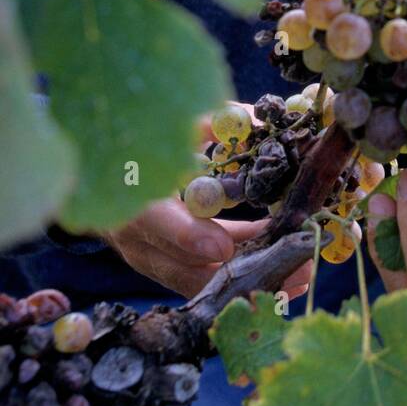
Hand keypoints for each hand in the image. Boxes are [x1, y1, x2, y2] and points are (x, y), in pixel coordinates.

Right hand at [98, 103, 311, 301]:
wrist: (107, 174)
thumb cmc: (144, 143)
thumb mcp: (172, 125)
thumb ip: (212, 123)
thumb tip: (257, 121)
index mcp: (131, 193)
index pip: (154, 221)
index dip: (186, 237)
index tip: (223, 247)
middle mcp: (137, 236)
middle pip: (183, 267)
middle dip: (239, 272)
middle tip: (288, 268)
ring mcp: (151, 259)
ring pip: (199, 282)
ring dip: (250, 282)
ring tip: (299, 278)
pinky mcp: (167, 271)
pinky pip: (204, 284)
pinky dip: (242, 282)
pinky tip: (283, 280)